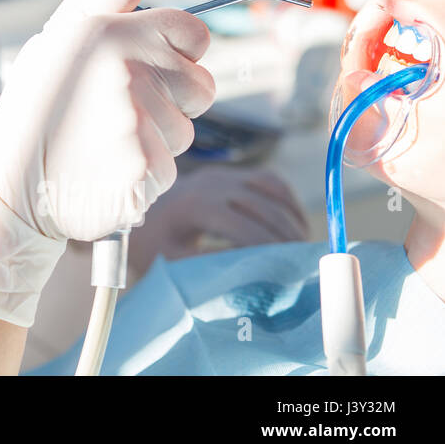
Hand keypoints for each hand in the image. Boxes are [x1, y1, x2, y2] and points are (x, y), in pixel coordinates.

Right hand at [0, 0, 215, 241]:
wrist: (10, 177)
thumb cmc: (35, 105)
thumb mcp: (55, 40)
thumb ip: (99, 2)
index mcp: (115, 32)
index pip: (195, 35)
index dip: (178, 55)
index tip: (148, 72)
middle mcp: (132, 71)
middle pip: (200, 87)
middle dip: (172, 102)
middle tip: (120, 113)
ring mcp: (141, 121)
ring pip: (182, 133)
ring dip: (154, 140)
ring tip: (104, 144)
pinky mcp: (145, 168)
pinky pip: (167, 169)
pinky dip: (142, 175)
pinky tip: (105, 170)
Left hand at [126, 165, 308, 274]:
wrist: (140, 214)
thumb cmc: (154, 245)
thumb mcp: (173, 262)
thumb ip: (208, 265)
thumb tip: (250, 269)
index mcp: (193, 206)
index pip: (243, 226)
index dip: (269, 248)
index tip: (288, 269)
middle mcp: (210, 184)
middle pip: (263, 207)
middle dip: (287, 236)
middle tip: (304, 263)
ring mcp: (221, 174)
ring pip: (272, 189)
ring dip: (292, 216)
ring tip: (302, 246)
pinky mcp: (229, 173)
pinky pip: (269, 180)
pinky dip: (288, 200)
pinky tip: (295, 225)